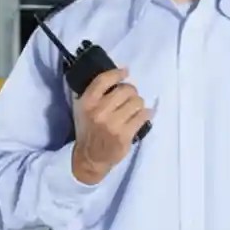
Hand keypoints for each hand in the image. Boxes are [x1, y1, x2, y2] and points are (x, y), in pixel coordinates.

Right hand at [70, 67, 150, 184]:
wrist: (90, 157)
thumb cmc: (88, 130)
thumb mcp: (82, 109)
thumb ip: (94, 93)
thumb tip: (115, 76)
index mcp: (87, 102)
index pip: (104, 80)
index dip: (117, 73)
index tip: (126, 72)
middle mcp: (99, 111)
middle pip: (126, 90)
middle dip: (131, 92)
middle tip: (130, 98)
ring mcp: (113, 124)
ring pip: (137, 102)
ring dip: (139, 104)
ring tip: (134, 110)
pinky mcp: (124, 135)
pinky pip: (143, 116)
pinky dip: (147, 114)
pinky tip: (145, 115)